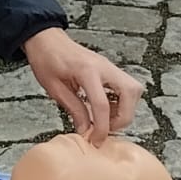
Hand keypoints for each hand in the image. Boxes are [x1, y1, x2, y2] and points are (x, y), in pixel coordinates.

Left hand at [24, 27, 142, 143]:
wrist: (47, 39)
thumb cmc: (46, 59)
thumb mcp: (54, 88)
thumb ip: (73, 109)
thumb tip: (86, 129)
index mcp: (86, 71)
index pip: (102, 104)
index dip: (102, 127)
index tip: (97, 140)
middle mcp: (104, 66)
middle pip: (130, 93)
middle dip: (123, 117)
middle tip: (106, 128)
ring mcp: (109, 66)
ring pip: (134, 89)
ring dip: (125, 109)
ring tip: (106, 118)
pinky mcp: (110, 69)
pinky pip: (127, 87)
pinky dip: (122, 101)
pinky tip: (105, 108)